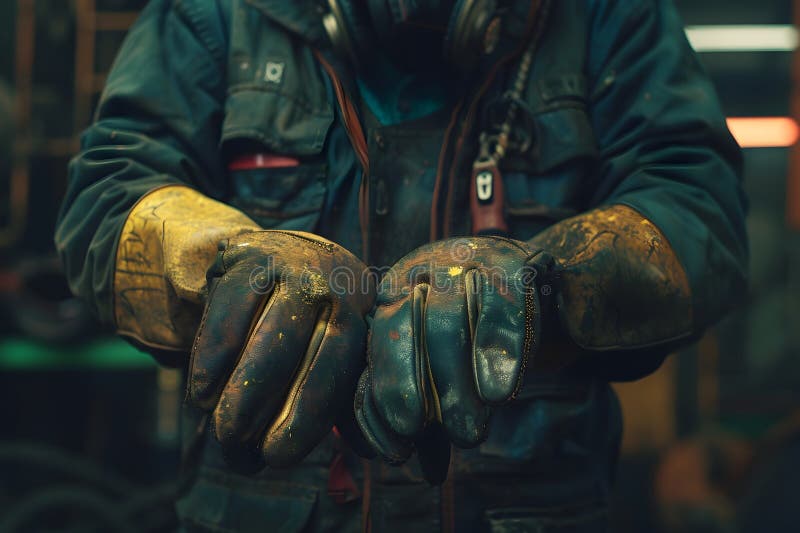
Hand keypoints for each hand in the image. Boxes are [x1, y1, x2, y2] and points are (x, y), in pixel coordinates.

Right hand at [188, 230, 374, 470]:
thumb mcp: (339, 350)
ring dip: (237, 391)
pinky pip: (227, 315)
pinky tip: (202, 394)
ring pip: (262, 337)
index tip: (275, 456)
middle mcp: (330, 290)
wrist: (283, 255)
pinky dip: (211, 359)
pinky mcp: (247, 260)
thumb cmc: (313, 323)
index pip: (333, 374)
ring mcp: (289, 270)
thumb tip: (375, 453)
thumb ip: (350, 399)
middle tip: (236, 447)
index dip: (304, 420)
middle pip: (296, 355)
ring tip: (220, 429)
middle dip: (262, 410)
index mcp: (358, 318)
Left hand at [355, 237, 544, 482]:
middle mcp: (418, 271)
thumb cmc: (475, 335)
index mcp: (391, 294)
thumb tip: (419, 467)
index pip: (374, 345)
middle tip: (427, 435)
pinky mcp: (509, 262)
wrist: (534, 286)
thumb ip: (430, 410)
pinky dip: (498, 354)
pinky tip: (499, 394)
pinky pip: (499, 307)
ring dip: (455, 383)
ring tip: (468, 434)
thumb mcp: (444, 369)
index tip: (398, 443)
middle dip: (412, 385)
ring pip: (446, 319)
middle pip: (403, 326)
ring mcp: (460, 260)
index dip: (382, 396)